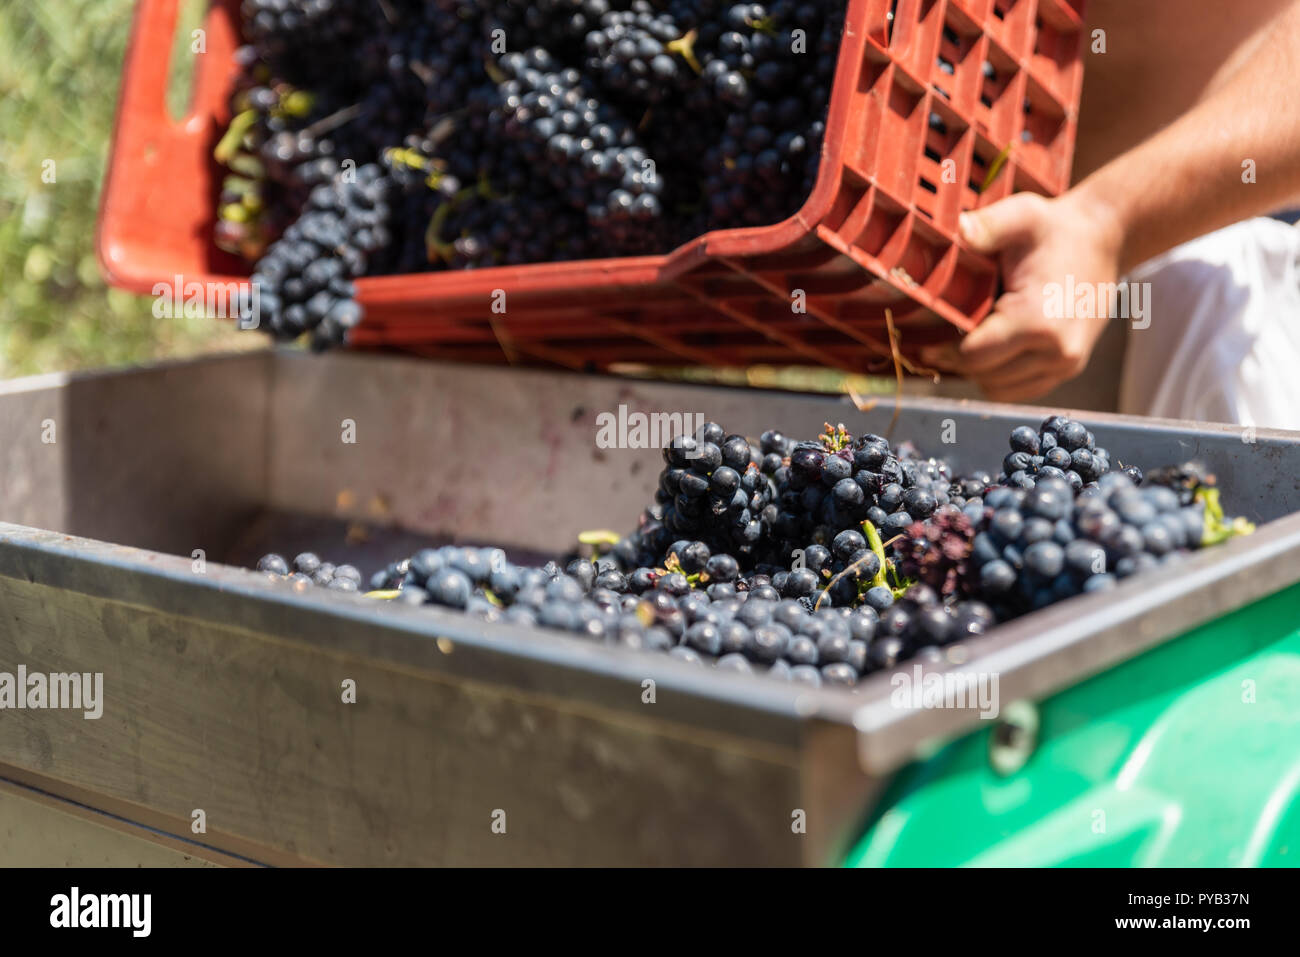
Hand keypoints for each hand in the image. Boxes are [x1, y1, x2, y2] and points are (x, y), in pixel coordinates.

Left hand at [919, 190, 1123, 402]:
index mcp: (1038, 320)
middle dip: (960, 360)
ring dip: (980, 371)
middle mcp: (1057, 351)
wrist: (1107, 238)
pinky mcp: (1070, 367)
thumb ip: (987, 225)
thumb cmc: (1057, 228)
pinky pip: (1021, 390)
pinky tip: (994, 350)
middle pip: (984, 377)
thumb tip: (957, 229)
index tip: (931, 336)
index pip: (974, 358)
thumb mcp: (1022, 216)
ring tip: (970, 341)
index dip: (946, 349)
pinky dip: (1001, 378)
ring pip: (1000, 390)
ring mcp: (1066, 364)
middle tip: (945, 337)